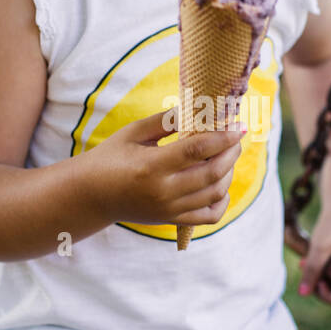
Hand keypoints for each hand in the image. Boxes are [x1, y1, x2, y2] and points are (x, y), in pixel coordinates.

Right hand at [91, 109, 244, 229]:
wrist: (92, 196)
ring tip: (228, 155)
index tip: (238, 125)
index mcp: (151, 166)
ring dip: (229, 172)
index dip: (222, 137)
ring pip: (215, 193)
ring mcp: (169, 210)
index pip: (197, 150)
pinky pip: (210, 216)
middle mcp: (163, 192)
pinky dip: (222, 201)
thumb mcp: (133, 133)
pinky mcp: (172, 220)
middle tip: (235, 137)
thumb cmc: (111, 157)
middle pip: (212, 172)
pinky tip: (221, 184)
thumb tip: (198, 109)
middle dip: (231, 152)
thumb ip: (166, 120)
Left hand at [297, 208, 330, 308]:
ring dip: (318, 275)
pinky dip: (323, 267)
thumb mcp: (319, 249)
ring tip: (303, 263)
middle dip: (319, 284)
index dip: (329, 297)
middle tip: (304, 269)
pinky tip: (311, 257)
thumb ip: (312, 271)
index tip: (317, 283)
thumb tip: (303, 293)